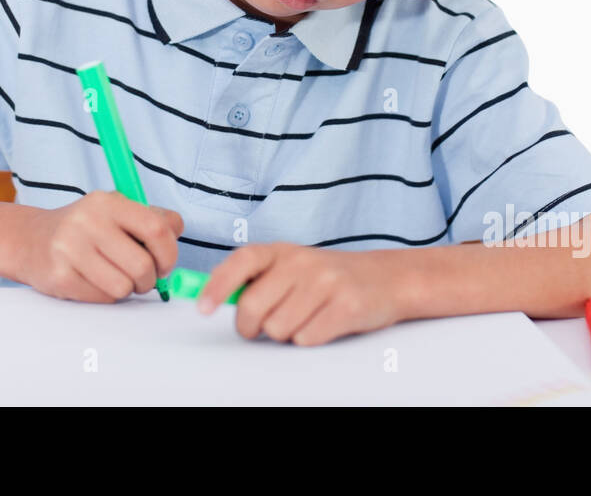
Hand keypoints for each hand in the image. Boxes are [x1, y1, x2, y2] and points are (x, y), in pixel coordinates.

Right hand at [1, 191, 183, 301]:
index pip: (156, 228)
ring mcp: (70, 249)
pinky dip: (107, 296)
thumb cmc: (85, 228)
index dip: (169, 253)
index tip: (166, 264)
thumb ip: (151, 218)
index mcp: (108, 202)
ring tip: (116, 277)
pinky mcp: (60, 276)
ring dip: (127, 289)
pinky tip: (95, 281)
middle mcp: (88, 221)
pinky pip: (102, 298)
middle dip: (149, 280)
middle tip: (142, 278)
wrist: (30, 240)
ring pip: (123, 287)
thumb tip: (176, 231)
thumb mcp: (116, 211)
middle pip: (142, 265)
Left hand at [197, 243, 403, 345]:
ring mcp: (326, 283)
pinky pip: (306, 339)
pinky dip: (309, 339)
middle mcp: (302, 262)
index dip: (217, 286)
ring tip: (304, 319)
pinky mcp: (346, 307)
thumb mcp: (292, 266)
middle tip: (261, 328)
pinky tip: (323, 324)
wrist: (387, 278)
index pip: (241, 262)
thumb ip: (257, 279)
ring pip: (278, 330)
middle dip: (251, 327)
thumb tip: (215, 299)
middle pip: (253, 307)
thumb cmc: (329, 277)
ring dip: (285, 334)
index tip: (203, 308)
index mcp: (283, 251)